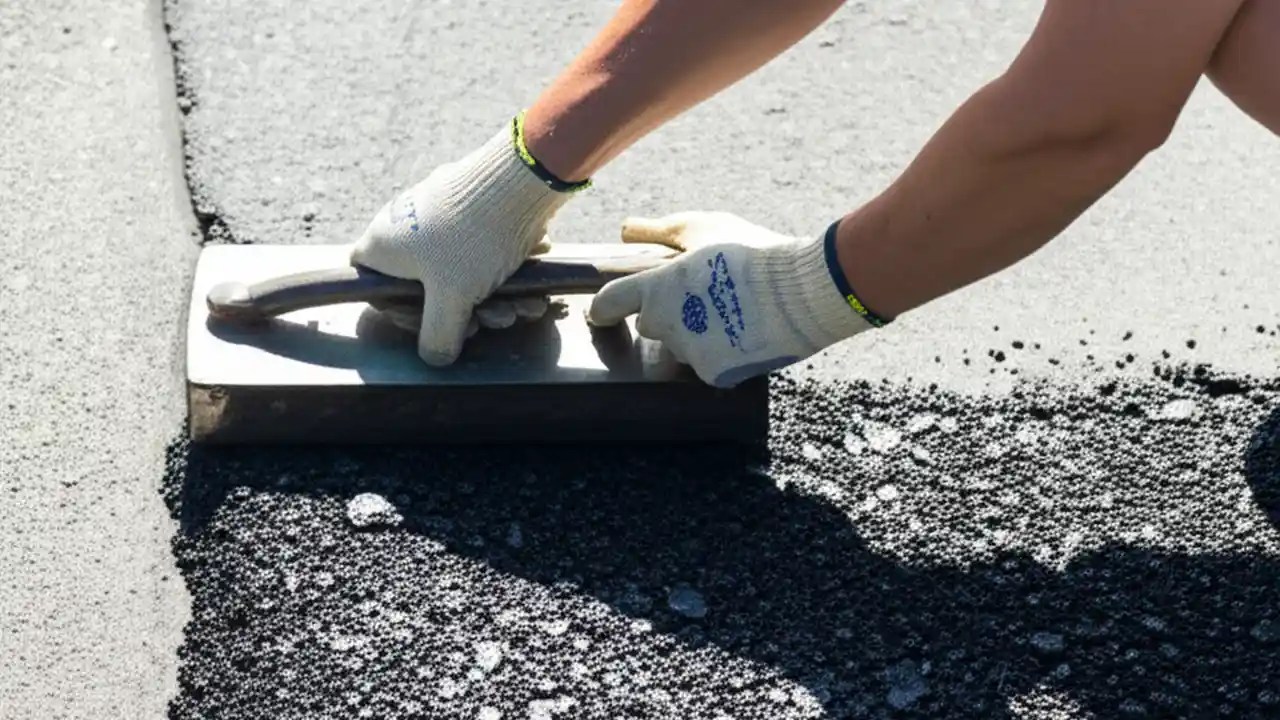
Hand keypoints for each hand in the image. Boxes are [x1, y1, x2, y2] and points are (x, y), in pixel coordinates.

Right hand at [350, 123, 572, 364]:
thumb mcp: (452, 301)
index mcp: (382, 244)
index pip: (370, 283)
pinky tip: (530, 279)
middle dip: (465, 309)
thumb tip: (435, 357)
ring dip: (492, 293)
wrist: (519, 180)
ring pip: (459, 267)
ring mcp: (436, 209)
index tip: (429, 324)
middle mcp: (402, 223)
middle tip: (494, 318)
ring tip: (523, 303)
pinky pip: (479, 245)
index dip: (399, 312)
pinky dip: (502, 266)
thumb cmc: (472, 241)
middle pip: (426, 284)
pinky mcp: (470, 202)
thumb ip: (438, 335)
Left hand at [588, 212, 876, 387]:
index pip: (609, 303)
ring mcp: (689, 353)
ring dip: (696, 332)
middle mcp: (665, 325)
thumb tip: (625, 230)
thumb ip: (657, 231)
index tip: (602, 312)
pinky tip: (744, 331)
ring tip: (732, 310)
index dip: (603, 307)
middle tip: (701, 295)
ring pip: (682, 345)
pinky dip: (722, 351)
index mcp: (655, 288)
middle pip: (650, 324)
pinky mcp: (713, 374)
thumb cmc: (750, 252)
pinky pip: (708, 363)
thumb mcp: (702, 228)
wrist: (801, 291)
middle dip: (667, 312)